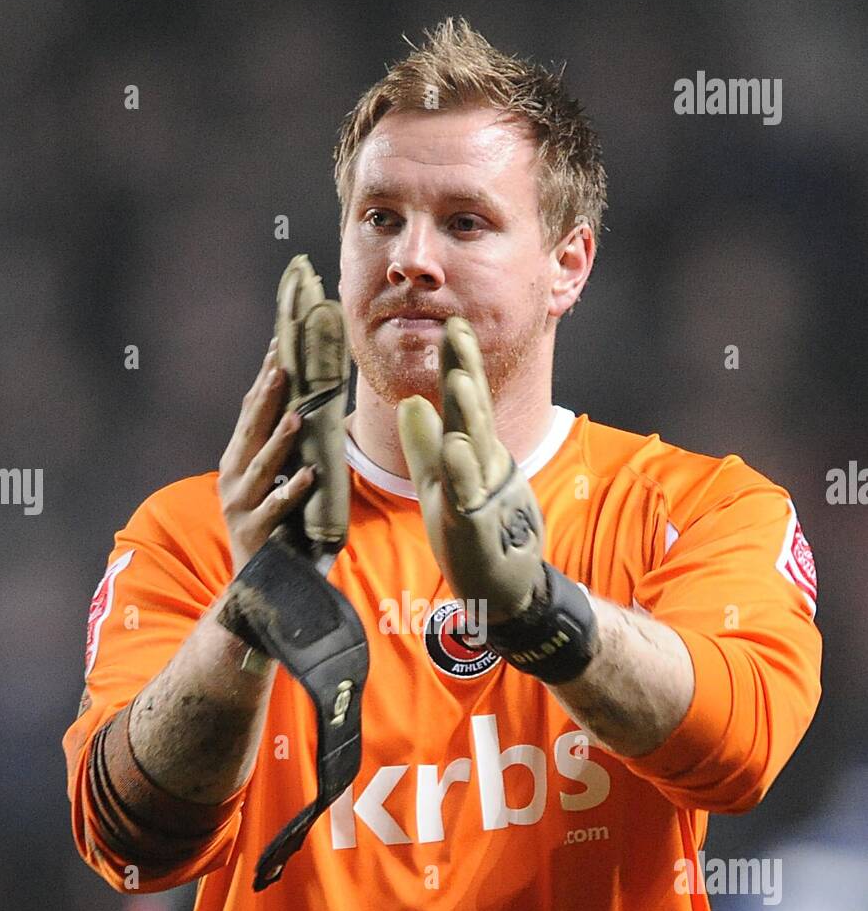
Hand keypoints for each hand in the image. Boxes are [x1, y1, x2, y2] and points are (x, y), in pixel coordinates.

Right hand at [218, 255, 349, 575]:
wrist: (257, 583)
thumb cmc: (274, 527)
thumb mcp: (274, 481)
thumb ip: (283, 448)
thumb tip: (305, 402)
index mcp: (238, 461)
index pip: (251, 412)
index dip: (263, 380)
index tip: (278, 345)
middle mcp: (234, 478)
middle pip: (250, 429)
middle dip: (265, 396)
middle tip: (281, 362)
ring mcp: (241, 506)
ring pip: (261, 466)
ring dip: (278, 438)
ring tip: (296, 413)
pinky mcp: (255, 533)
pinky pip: (277, 508)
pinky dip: (293, 491)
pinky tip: (310, 475)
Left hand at [397, 316, 546, 625]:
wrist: (500, 587)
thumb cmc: (471, 534)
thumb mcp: (439, 482)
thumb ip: (425, 444)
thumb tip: (410, 402)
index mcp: (471, 452)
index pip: (463, 400)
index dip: (458, 363)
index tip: (452, 323)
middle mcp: (481, 466)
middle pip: (472, 413)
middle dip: (465, 371)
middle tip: (457, 328)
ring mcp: (483, 495)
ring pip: (475, 448)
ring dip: (468, 414)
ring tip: (459, 379)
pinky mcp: (478, 526)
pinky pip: (468, 495)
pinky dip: (463, 472)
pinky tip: (457, 447)